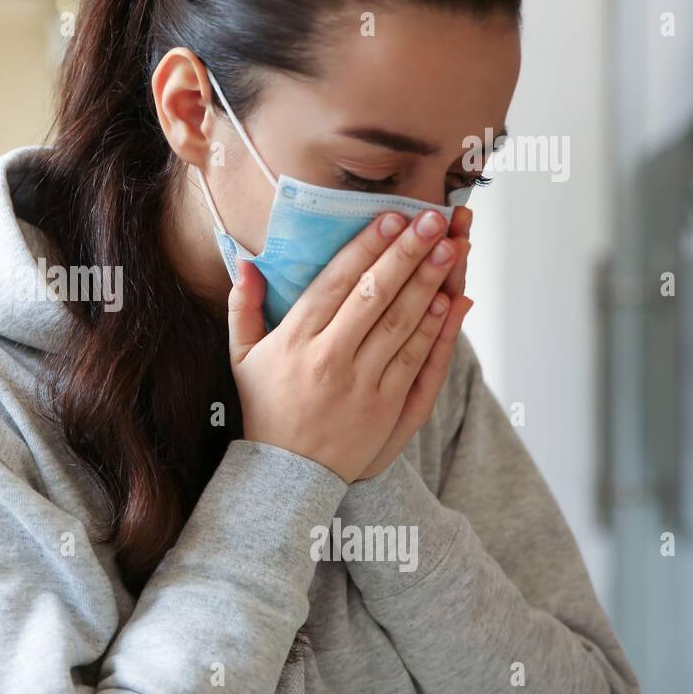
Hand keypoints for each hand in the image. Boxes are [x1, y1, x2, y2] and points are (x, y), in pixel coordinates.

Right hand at [228, 209, 459, 482]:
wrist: (287, 476)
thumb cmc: (266, 409)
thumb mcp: (241, 357)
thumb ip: (243, 307)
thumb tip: (244, 261)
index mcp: (294, 342)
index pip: (334, 284)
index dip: (365, 248)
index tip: (390, 217)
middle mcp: (329, 360)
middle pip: (374, 297)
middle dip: (406, 253)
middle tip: (433, 220)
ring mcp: (362, 385)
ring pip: (401, 325)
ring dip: (429, 284)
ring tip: (451, 248)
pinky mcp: (387, 408)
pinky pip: (416, 361)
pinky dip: (435, 330)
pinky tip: (450, 301)